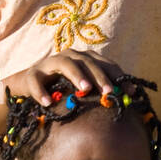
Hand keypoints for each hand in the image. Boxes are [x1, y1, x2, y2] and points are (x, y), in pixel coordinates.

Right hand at [2, 49, 125, 107]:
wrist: (29, 84)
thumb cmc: (63, 87)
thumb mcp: (83, 88)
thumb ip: (101, 91)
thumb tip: (127, 101)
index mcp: (85, 59)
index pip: (107, 64)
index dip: (119, 77)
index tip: (130, 92)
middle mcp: (70, 56)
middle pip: (88, 62)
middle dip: (100, 76)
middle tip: (109, 92)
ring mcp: (50, 63)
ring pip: (65, 63)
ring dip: (76, 75)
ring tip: (85, 89)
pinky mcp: (32, 74)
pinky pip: (36, 81)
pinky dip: (41, 91)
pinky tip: (48, 103)